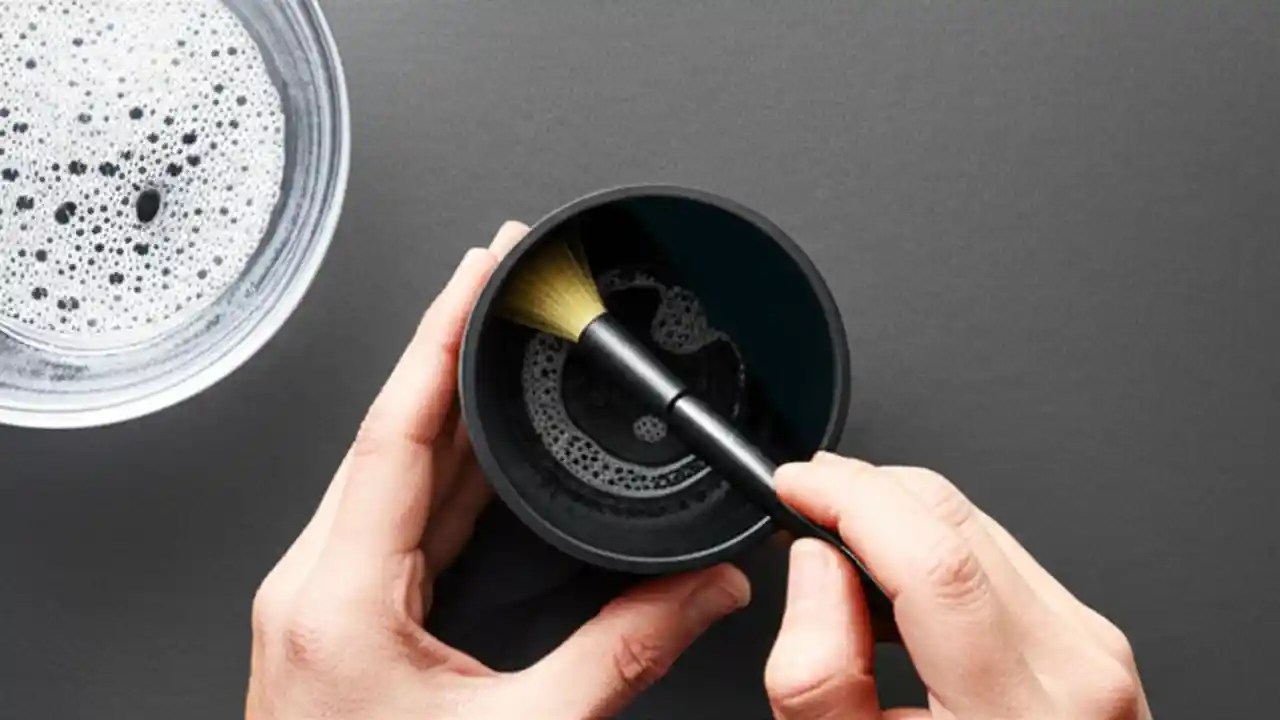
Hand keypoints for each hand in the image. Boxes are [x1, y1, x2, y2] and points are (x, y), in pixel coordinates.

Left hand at [246, 222, 750, 719]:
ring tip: (503, 342)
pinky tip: (486, 445)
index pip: (396, 428)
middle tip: (503, 279)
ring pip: (393, 469)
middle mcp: (315, 583)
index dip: (442, 335)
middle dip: (453, 346)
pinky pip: (397, 513)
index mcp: (339, 595)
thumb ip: (622, 656)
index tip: (478, 268)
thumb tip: (703, 594)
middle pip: (393, 432)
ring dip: (449, 402)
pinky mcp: (341, 615)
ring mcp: (321, 597)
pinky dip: (446, 466)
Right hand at [764, 453, 1150, 718]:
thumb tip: (815, 568)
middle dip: (865, 488)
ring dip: (897, 515)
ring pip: (979, 524)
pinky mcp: (1089, 640)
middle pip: (957, 518)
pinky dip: (936, 548)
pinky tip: (894, 583)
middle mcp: (1076, 664)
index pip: (934, 556)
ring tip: (840, 552)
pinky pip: (1001, 557)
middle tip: (807, 503)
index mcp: (1021, 708)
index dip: (852, 499)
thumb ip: (822, 675)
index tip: (797, 487)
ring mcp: (1092, 647)